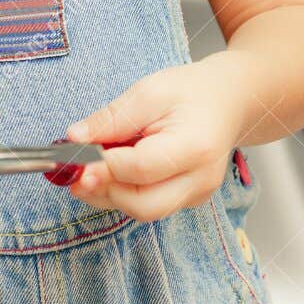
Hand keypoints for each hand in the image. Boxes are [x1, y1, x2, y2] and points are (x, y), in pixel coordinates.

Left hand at [63, 55, 245, 220]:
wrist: (229, 102)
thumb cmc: (191, 92)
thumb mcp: (148, 91)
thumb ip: (112, 118)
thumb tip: (74, 139)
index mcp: (194, 147)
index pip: (142, 169)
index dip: (103, 167)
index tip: (74, 159)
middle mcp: (200, 179)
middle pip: (144, 205)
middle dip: (104, 191)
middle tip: (75, 172)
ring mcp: (196, 194)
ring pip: (144, 211)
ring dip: (108, 195)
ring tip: (86, 170)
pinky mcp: (188, 199)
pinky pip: (150, 205)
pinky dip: (123, 193)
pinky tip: (110, 173)